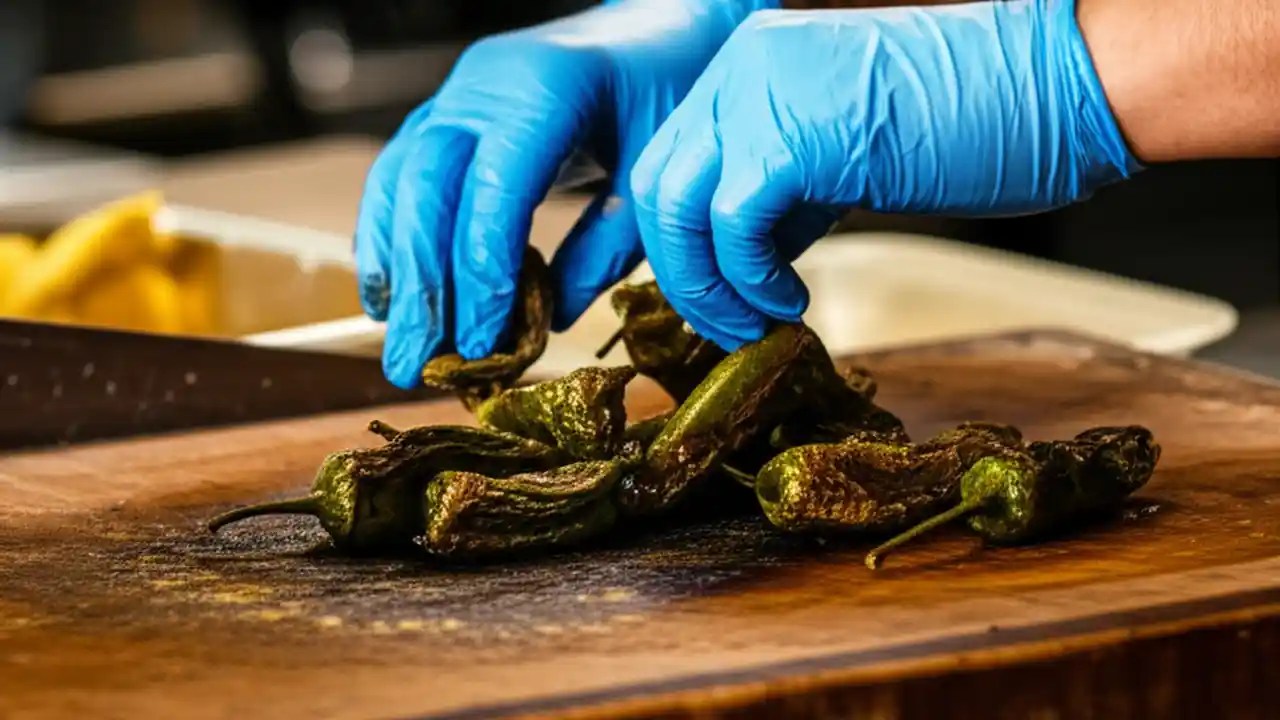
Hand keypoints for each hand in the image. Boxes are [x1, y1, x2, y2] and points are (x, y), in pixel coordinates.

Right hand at [355, 0, 772, 388]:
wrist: (658, 27)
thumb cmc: (667, 93)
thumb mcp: (655, 173)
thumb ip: (606, 245)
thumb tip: (553, 318)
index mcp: (545, 91)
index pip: (494, 193)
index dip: (481, 276)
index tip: (480, 345)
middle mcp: (484, 87)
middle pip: (426, 188)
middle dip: (421, 286)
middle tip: (416, 363)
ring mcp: (457, 95)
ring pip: (399, 180)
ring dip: (392, 265)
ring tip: (397, 339)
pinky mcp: (445, 112)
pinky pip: (399, 173)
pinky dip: (389, 234)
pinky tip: (390, 290)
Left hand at [631, 0, 1140, 351]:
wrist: (1056, 83)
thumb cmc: (975, 117)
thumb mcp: (849, 149)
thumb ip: (785, 188)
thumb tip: (744, 255)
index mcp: (753, 66)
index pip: (674, 159)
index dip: (679, 239)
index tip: (711, 293)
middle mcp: (742, 70)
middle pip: (657, 187)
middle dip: (680, 271)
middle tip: (726, 322)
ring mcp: (762, 97)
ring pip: (677, 210)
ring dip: (708, 287)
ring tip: (757, 323)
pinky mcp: (794, 140)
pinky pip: (730, 228)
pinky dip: (750, 282)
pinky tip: (792, 301)